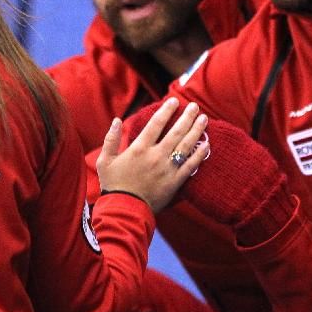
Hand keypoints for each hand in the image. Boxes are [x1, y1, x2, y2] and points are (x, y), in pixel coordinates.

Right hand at [96, 98, 208, 213]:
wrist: (125, 210)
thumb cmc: (113, 185)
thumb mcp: (104, 161)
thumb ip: (111, 139)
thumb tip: (117, 120)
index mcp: (139, 148)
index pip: (156, 124)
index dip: (166, 110)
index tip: (174, 101)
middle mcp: (155, 156)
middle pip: (176, 131)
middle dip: (187, 116)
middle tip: (195, 106)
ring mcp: (167, 169)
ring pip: (186, 145)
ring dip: (197, 130)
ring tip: (204, 119)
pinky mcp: (175, 182)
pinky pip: (191, 165)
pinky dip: (200, 154)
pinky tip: (207, 144)